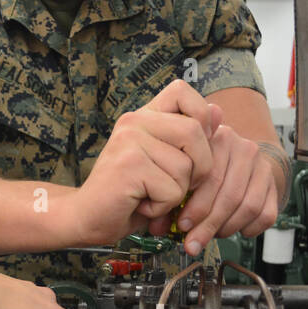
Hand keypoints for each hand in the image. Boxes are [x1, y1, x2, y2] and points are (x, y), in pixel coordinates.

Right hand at [65, 80, 220, 245]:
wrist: (89, 217)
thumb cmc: (131, 192)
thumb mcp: (165, 161)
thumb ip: (189, 138)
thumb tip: (218, 111)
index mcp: (143, 116)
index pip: (181, 91)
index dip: (200, 116)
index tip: (192, 147)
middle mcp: (134, 122)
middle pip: (195, 131)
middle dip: (199, 168)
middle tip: (174, 185)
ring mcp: (129, 142)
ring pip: (187, 167)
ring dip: (176, 193)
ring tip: (150, 195)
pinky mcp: (128, 166)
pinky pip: (172, 190)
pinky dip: (162, 208)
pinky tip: (141, 205)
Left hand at [173, 126, 279, 254]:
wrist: (242, 157)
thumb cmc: (207, 166)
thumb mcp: (189, 169)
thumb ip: (173, 193)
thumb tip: (158, 227)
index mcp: (218, 139)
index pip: (209, 178)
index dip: (196, 207)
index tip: (183, 226)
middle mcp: (243, 149)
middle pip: (229, 196)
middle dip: (208, 225)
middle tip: (194, 242)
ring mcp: (262, 166)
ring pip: (248, 207)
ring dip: (227, 228)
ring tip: (212, 234)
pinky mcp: (274, 184)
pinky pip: (265, 214)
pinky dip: (249, 229)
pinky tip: (235, 230)